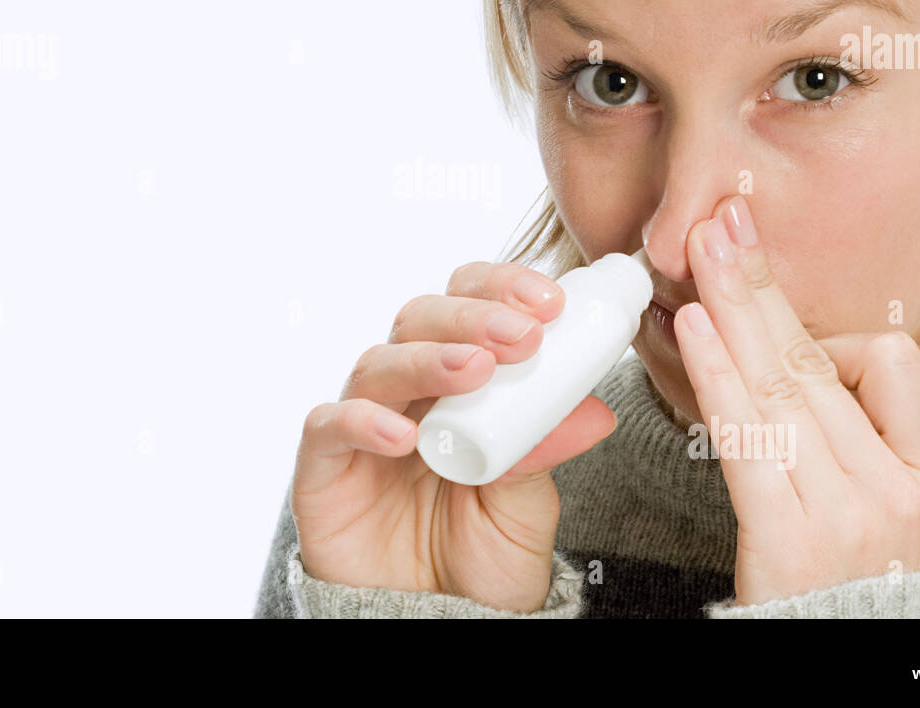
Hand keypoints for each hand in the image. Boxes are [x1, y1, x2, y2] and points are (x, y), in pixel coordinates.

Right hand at [291, 260, 617, 612]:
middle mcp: (407, 392)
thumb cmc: (478, 558)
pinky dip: (362, 421)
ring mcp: (362, 425)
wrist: (436, 628)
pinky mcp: (323, 466)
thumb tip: (596, 411)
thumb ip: (544, 451)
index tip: (550, 300)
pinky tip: (404, 435)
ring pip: (379, 363)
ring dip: (427, 357)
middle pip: (420, 319)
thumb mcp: (526, 504)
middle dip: (471, 316)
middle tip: (520, 334)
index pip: (470, 308)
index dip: (502, 290)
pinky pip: (328, 426)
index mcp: (458, 383)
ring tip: (473, 368)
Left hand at [671, 194, 919, 605]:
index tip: (771, 307)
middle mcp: (892, 487)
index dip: (827, 328)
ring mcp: (844, 512)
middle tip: (725, 222)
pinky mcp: (788, 539)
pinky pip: (748, 438)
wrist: (848, 660)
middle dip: (764, 284)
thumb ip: (855, 438)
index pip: (891, 365)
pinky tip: (693, 328)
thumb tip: (785, 353)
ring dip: (735, 310)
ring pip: (782, 385)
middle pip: (818, 360)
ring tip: (702, 253)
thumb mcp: (890, 512)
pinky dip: (716, 375)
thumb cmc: (856, 586)